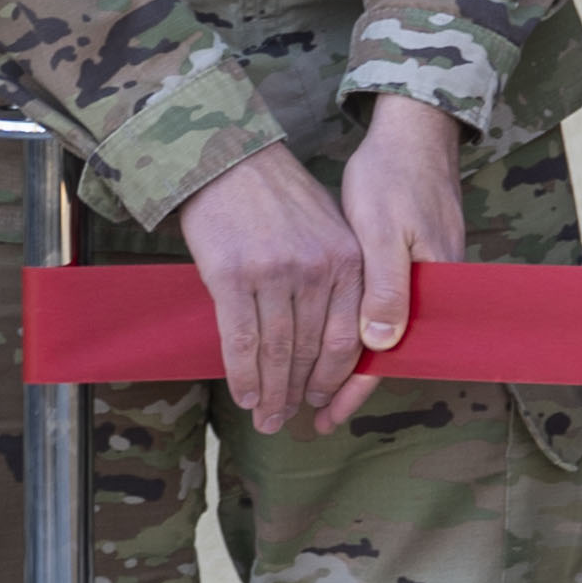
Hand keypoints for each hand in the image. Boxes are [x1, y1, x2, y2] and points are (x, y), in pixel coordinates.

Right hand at [179, 141, 370, 438]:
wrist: (231, 163)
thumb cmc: (281, 200)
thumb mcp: (331, 231)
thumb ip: (341, 280)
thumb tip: (345, 337)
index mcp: (350, 261)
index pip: (349, 336)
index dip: (338, 378)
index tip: (326, 402)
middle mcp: (318, 270)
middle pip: (312, 351)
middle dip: (300, 393)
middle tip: (287, 419)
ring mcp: (275, 274)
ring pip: (277, 352)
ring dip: (271, 393)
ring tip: (265, 417)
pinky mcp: (232, 276)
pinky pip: (241, 340)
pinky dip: (243, 374)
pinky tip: (244, 394)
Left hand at [336, 97, 471, 422]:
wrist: (414, 134)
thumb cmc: (395, 176)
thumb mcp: (385, 229)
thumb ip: (386, 287)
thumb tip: (382, 344)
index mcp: (427, 286)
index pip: (390, 355)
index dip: (354, 389)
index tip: (324, 417)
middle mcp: (428, 290)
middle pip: (385, 354)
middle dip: (345, 387)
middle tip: (309, 418)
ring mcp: (419, 278)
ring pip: (379, 335)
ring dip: (344, 363)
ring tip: (311, 390)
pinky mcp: (409, 264)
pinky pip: (378, 310)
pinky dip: (349, 330)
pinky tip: (326, 340)